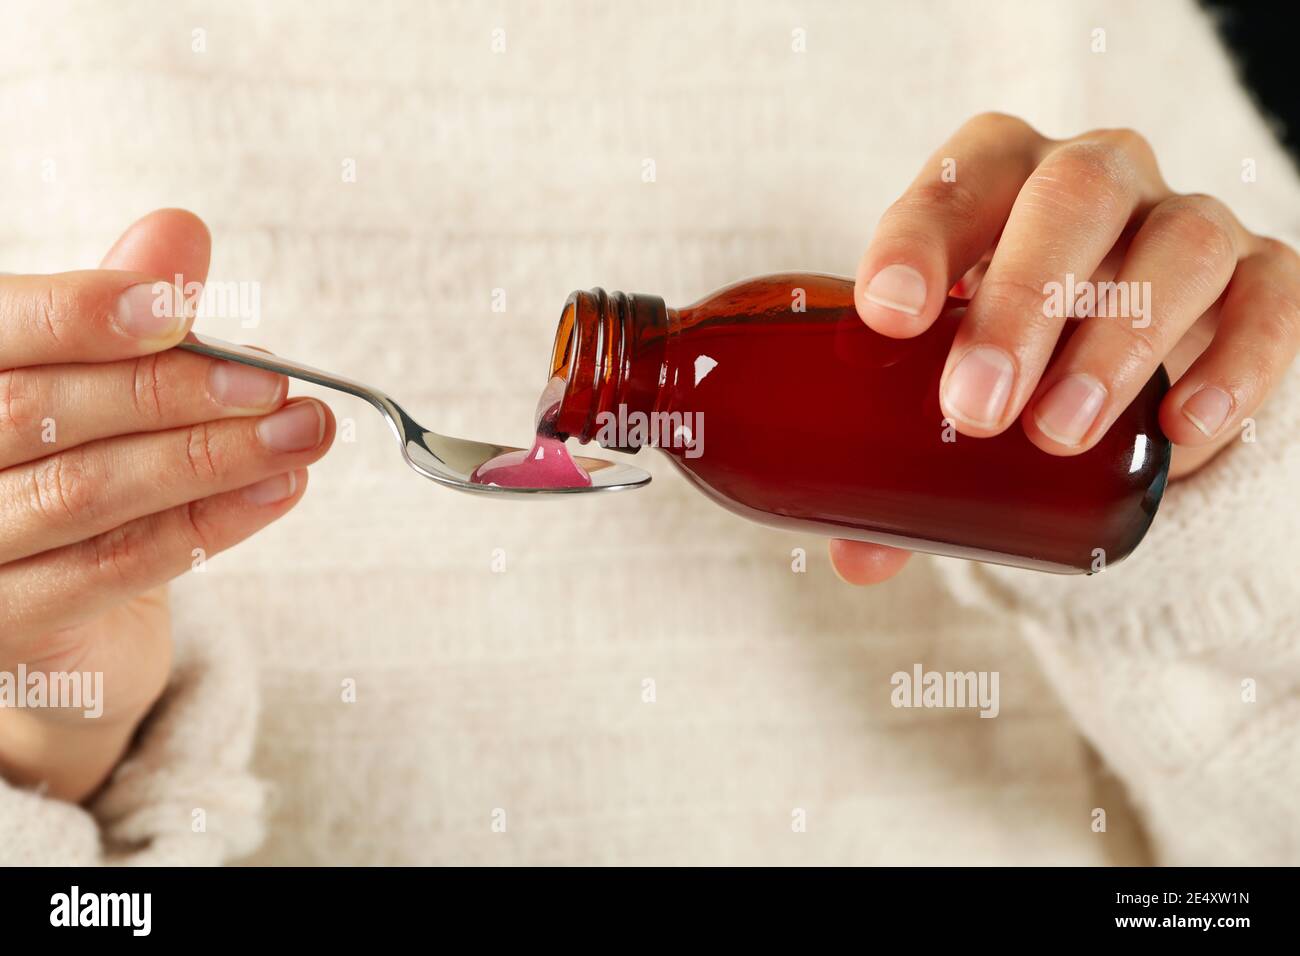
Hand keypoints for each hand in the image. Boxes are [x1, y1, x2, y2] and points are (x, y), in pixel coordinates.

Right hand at [0, 210, 335, 799]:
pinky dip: (206, 524)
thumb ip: (127, 309)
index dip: (80, 315)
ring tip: (302, 433)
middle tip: (276, 382)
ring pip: (84, 492)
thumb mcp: (97, 383)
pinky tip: (275, 491)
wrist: (58, 615)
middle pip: (41, 412)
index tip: (177, 312)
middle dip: (173, 391)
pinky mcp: (6, 624)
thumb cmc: (71, 468)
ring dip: (209, 457)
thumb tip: (179, 232)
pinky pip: (113, 567)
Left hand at [831, 113, 1299, 584]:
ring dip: (1118, 341)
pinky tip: (1182, 430)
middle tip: (977, 407)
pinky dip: (1235, 365)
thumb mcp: (944, 391)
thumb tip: (858, 558)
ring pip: (1177, 244)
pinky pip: (1270, 302)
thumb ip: (896, 465)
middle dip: (1021, 301)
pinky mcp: (1260, 277)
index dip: (919, 239)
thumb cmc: (1007, 359)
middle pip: (1072, 196)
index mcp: (998, 182)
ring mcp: (1186, 221)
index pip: (959, 181)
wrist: (1117, 366)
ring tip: (1060, 434)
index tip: (889, 318)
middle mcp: (1097, 180)